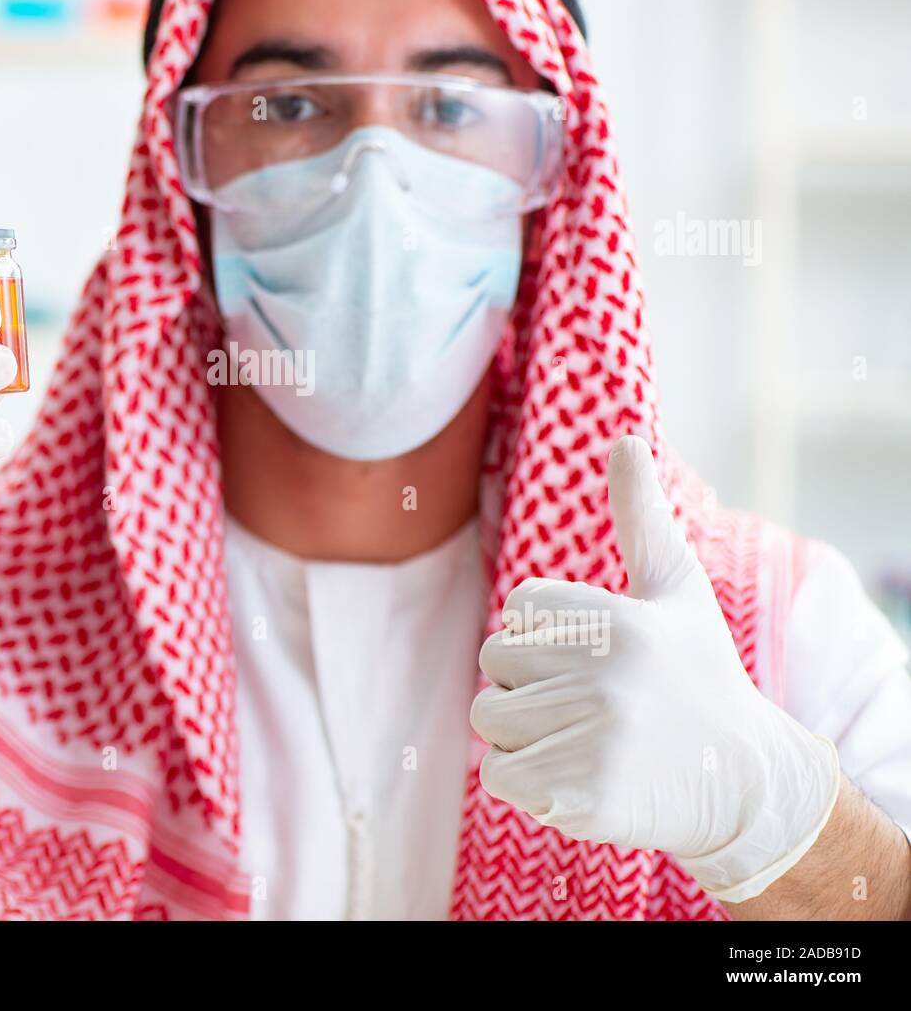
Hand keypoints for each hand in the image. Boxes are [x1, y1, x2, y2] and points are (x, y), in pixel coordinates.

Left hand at [470, 435, 839, 901]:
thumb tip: (625, 436)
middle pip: (493, 664)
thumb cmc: (698, 674)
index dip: (547, 634)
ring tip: (587, 738)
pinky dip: (527, 781)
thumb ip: (643, 517)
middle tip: (593, 703)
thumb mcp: (677, 590)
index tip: (596, 656)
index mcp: (617, 623)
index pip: (518, 611)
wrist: (743, 783)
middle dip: (530, 683)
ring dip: (525, 733)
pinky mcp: (580, 797)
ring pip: (490, 721)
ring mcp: (593, 741)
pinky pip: (497, 775)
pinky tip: (579, 777)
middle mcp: (604, 679)